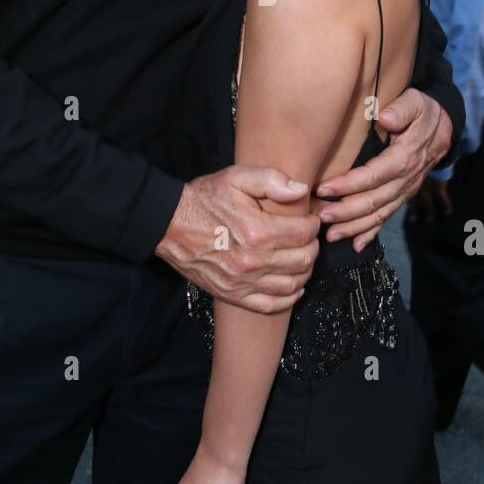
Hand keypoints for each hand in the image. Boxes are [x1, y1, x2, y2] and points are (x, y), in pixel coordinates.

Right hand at [156, 166, 319, 313]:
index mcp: (258, 231)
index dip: (313, 224)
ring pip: (292, 284)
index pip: (304, 233)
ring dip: (305, 270)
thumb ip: (271, 180)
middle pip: (303, 260)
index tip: (310, 218)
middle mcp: (253, 261)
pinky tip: (293, 286)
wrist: (169, 224)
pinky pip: (271, 304)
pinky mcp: (233, 295)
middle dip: (312, 246)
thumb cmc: (204, 199)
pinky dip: (289, 297)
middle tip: (308, 237)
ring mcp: (243, 282)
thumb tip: (302, 190)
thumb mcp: (235, 178)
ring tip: (301, 256)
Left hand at [313, 89, 452, 248]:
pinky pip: (387, 217)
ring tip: (330, 235)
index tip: (324, 188)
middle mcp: (406, 178)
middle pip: (375, 200)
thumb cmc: (422, 112)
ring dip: (354, 227)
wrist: (444, 126)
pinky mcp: (402, 195)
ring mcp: (405, 190)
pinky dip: (371, 233)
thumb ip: (402, 108)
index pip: (375, 175)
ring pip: (379, 214)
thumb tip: (386, 117)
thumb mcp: (416, 102)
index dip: (350, 184)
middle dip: (346, 211)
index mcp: (406, 156)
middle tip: (321, 217)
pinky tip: (355, 245)